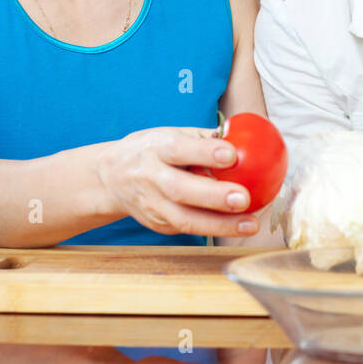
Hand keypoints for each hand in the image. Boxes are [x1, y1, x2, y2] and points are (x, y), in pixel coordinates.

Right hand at [95, 126, 259, 236]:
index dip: (205, 153)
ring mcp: (153, 205)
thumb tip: (242, 139)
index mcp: (157, 148)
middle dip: (214, 196)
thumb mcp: (170, 134)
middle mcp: (151, 177)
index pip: (180, 150)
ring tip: (251, 224)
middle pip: (181, 190)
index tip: (232, 155)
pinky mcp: (158, 224)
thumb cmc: (152, 150)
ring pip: (185, 220)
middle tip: (244, 199)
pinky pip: (188, 229)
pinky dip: (216, 229)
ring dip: (221, 225)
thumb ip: (203, 139)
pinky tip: (239, 227)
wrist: (112, 178)